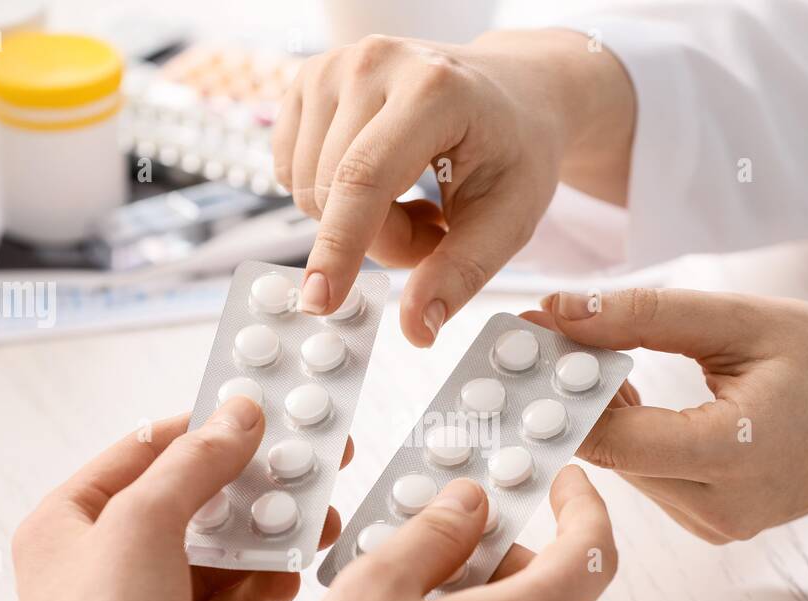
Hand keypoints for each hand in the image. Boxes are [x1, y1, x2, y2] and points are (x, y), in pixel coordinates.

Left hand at [13, 397, 348, 600]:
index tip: (262, 411)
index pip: (143, 453)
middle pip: (191, 506)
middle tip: (312, 462)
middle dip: (253, 489)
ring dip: (268, 539)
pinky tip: (296, 574)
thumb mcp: (141, 525)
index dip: (204, 428)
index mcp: (66, 525)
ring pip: (217, 558)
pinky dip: (263, 590)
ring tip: (318, 518)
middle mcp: (99, 566)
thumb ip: (195, 463)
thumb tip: (237, 414)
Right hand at [272, 29, 633, 344]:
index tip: (320, 303)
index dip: (339, 247)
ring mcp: (333, 64)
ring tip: (412, 198)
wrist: (512, 93)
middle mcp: (373, 63)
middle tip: (435, 228)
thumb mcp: (509, 220)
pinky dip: (333, 198)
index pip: (364, 179)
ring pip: (307, 189)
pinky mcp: (307, 80)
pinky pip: (292, 174)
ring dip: (357, 222)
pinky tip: (380, 180)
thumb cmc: (515, 153)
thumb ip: (461, 275)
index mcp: (432, 88)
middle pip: (333, 194)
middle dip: (379, 240)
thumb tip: (416, 331)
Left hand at [524, 289, 807, 543]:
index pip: (613, 437)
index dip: (562, 391)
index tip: (528, 345)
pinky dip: (635, 440)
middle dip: (578, 399)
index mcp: (733, 455)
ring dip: (607, 418)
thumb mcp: (741, 319)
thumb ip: (644, 316)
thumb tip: (558, 312)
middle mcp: (719, 508)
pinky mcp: (714, 528)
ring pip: (624, 470)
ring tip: (617, 365)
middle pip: (611, 456)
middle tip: (556, 341)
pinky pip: (650, 481)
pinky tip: (647, 402)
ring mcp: (717, 526)